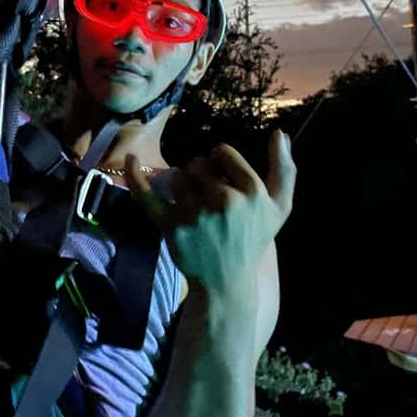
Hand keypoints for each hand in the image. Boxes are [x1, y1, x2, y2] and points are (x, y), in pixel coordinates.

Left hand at [125, 131, 295, 306]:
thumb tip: (279, 132)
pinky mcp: (171, 226)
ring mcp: (196, 214)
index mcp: (252, 192)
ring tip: (193, 207)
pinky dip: (136, 174)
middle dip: (201, 175)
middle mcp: (224, 201)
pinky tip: (131, 158)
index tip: (223, 177)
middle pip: (199, 164)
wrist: (227, 283)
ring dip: (182, 186)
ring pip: (178, 177)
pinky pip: (148, 194)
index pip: (222, 153)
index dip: (220, 161)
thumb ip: (285, 170)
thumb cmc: (253, 240)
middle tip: (208, 198)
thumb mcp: (281, 208)